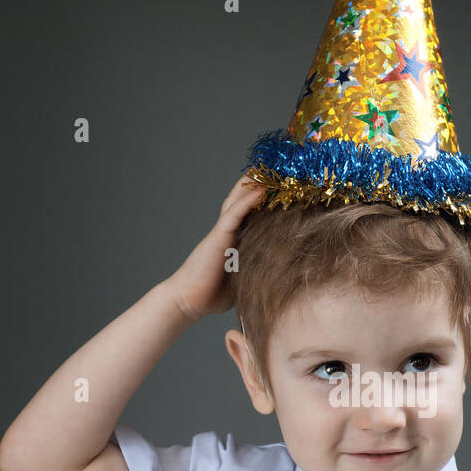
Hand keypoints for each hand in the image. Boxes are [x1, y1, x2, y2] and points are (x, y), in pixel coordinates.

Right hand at [166, 176, 266, 321]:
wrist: (188, 301)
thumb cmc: (212, 294)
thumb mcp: (243, 281)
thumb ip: (256, 272)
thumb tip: (279, 277)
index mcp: (233, 240)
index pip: (249, 213)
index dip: (262, 199)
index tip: (281, 187)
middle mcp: (228, 231)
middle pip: (242, 200)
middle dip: (258, 184)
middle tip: (276, 168)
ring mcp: (222, 233)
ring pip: (238, 201)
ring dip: (253, 184)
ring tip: (270, 168)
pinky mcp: (218, 238)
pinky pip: (234, 214)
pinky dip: (247, 201)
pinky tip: (261, 190)